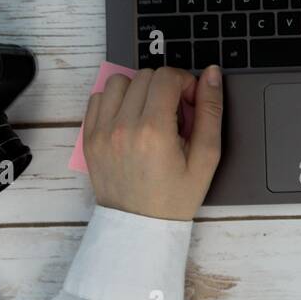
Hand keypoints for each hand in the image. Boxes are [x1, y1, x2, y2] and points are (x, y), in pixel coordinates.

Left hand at [82, 65, 223, 220]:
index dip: (185, 83)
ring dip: (138, 90)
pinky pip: (98, 98)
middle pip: (145, 75)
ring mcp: (101, 131)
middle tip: (174, 113)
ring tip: (150, 113)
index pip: (167, 76)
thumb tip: (211, 74)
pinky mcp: (89, 137)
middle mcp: (123, 126)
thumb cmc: (176, 195)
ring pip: (119, 81)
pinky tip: (130, 119)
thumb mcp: (206, 157)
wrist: (141, 226)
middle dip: (165, 86)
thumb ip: (210, 111)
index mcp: (154, 130)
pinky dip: (116, 100)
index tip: (189, 103)